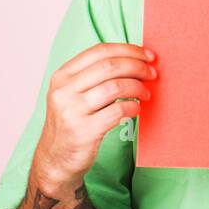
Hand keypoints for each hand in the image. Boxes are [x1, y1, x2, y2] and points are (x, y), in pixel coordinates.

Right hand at [34, 43, 156, 193]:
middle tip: (153, 74)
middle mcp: (63, 90)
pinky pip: (118, 111)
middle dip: (137, 66)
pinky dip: (133, 107)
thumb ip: (95, 76)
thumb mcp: (74, 94)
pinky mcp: (84, 131)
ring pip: (115, 87)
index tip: (148, 55)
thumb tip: (136, 60)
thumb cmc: (73, 122)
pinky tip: (136, 109)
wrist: (56, 159)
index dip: (128, 50)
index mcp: (62, 76)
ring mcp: (72, 111)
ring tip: (146, 94)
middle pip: (110, 66)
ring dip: (138, 88)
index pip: (99, 51)